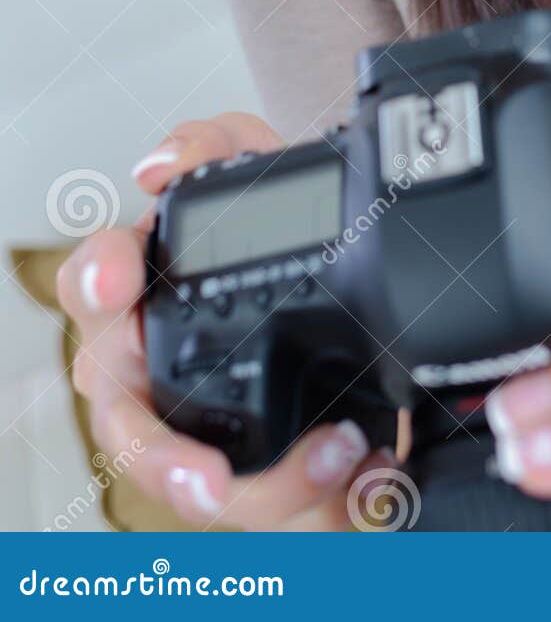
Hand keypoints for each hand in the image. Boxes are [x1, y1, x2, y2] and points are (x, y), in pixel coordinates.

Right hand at [56, 112, 395, 530]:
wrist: (336, 299)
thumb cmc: (269, 244)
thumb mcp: (256, 169)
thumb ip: (213, 143)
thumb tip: (160, 162)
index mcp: (141, 292)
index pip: (94, 282)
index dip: (100, 278)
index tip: (120, 282)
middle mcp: (147, 370)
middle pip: (124, 421)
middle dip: (162, 455)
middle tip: (209, 476)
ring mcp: (191, 430)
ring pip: (198, 485)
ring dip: (261, 490)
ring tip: (330, 463)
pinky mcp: (247, 475)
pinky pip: (267, 500)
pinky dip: (318, 490)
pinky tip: (365, 467)